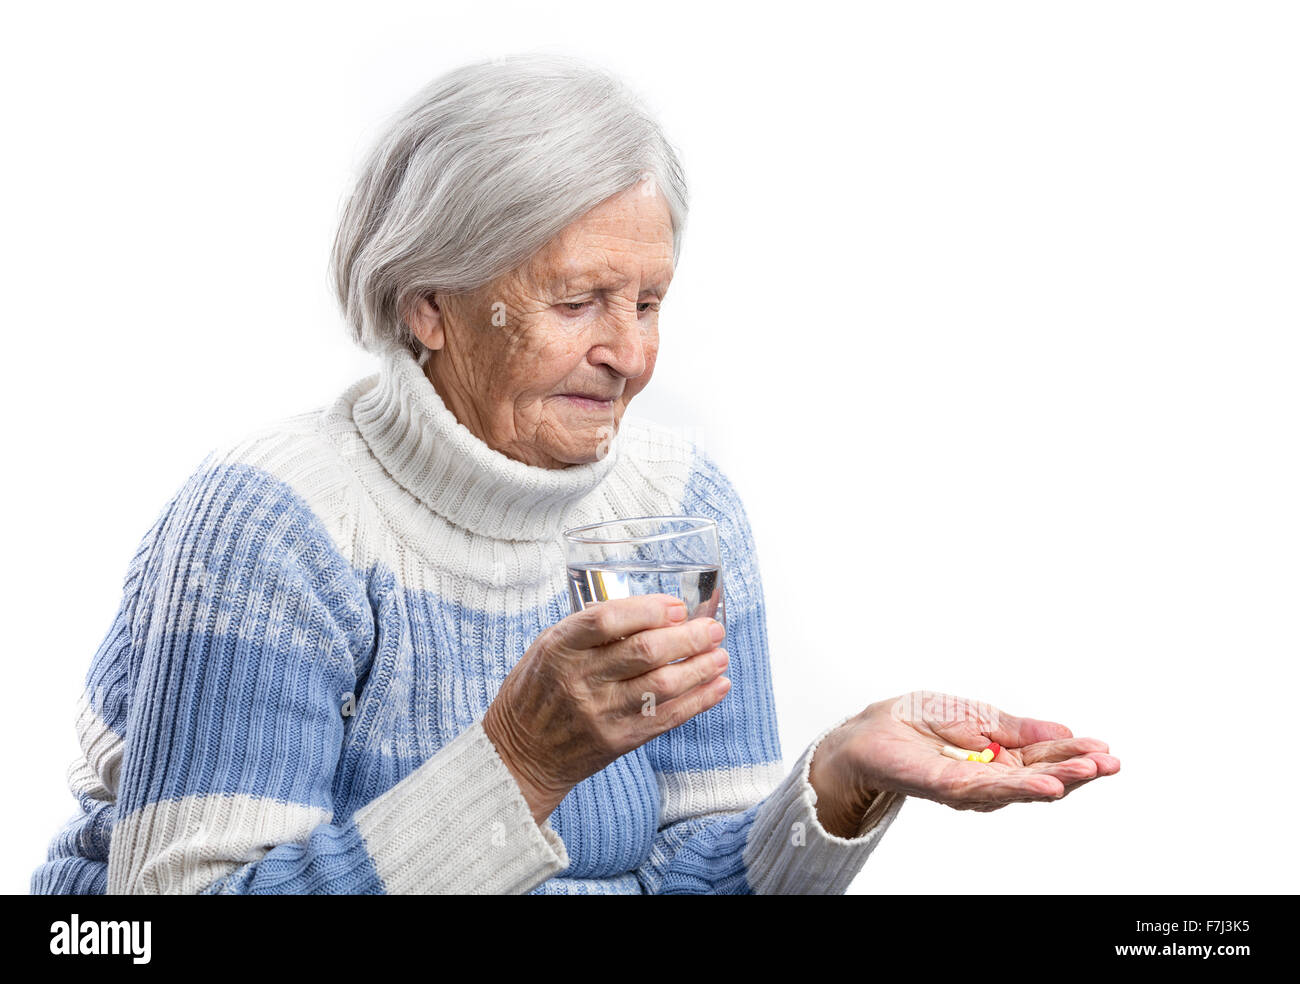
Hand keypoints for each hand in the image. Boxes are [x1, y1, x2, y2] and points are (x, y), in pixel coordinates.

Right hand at [483, 594, 730, 824]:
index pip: (608, 620)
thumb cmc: (536, 692)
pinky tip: (718, 685)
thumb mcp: (547, 647)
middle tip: (713, 628)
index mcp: (559, 648)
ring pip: (662, 685)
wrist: (519, 755)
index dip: (649, 609)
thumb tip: (652, 610)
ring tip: (721, 654)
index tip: (677, 607)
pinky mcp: (617, 741)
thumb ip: (591, 629)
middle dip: (688, 637)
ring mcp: (599, 713)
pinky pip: (666, 718)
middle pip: (644, 651)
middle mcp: (579, 679)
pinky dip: (698, 700)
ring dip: (700, 667)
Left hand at [807, 691, 1120, 836]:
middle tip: (1111, 763)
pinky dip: (1019, 789)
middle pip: (1043, 778)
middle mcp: (991, 777)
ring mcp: (971, 787)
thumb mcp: (976, 715)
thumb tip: (1066, 730)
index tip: (1106, 748)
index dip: (1075, 753)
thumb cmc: (915, 722)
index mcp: (1001, 756)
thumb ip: (1018, 728)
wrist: (867, 732)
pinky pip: (988, 790)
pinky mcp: (947, 787)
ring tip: (1087, 770)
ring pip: (1022, 788)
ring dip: (1058, 780)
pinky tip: (1045, 786)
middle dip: (1077, 771)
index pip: (1046, 758)